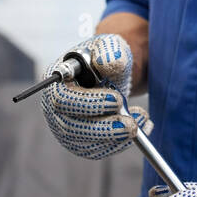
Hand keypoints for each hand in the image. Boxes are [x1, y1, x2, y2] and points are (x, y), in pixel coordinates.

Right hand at [40, 34, 150, 159]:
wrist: (109, 73)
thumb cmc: (104, 59)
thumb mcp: (109, 47)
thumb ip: (109, 50)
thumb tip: (108, 62)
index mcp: (57, 83)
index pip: (62, 99)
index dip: (88, 103)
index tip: (117, 100)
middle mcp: (56, 110)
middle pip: (72, 128)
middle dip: (104, 129)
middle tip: (131, 125)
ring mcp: (68, 128)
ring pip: (87, 144)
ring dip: (116, 138)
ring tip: (140, 121)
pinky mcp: (82, 142)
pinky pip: (100, 150)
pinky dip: (122, 143)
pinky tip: (141, 127)